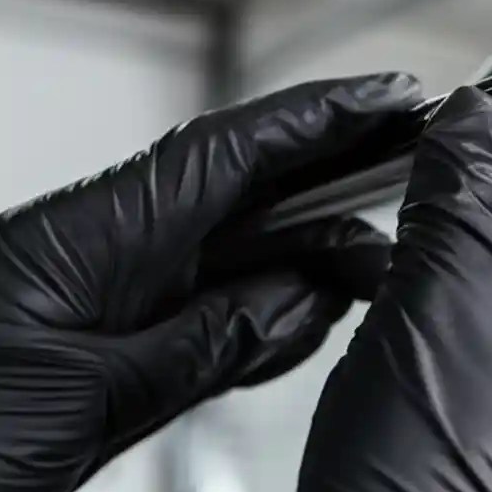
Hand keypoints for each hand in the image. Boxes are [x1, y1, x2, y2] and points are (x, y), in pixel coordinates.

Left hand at [0, 73, 422, 491]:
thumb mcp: (83, 395)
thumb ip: (202, 343)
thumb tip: (297, 301)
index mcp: (95, 237)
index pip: (230, 151)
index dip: (320, 115)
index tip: (391, 97)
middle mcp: (110, 258)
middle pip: (244, 197)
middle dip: (332, 189)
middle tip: (407, 190)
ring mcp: (114, 305)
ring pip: (236, 262)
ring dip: (309, 264)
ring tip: (374, 271)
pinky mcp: (115, 355)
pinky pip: (213, 322)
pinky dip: (268, 321)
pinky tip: (308, 321)